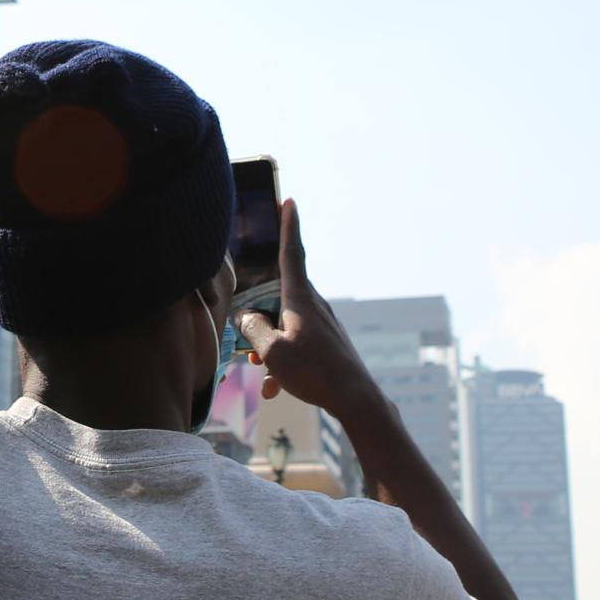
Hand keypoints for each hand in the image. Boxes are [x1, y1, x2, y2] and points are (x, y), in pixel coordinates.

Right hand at [231, 201, 382, 423]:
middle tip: (247, 340)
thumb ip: (252, 330)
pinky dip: (281, 363)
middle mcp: (312, 305)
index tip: (289, 201)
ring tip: (260, 371)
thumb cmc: (314, 371)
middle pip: (277, 298)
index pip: (292, 253)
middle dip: (258, 316)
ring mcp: (321, 324)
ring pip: (283, 325)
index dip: (288, 227)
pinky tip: (274, 388)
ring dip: (267, 345)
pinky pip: (295, 345)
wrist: (355, 398)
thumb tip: (244, 317)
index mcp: (300, 299)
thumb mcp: (272, 351)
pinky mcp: (325, 343)